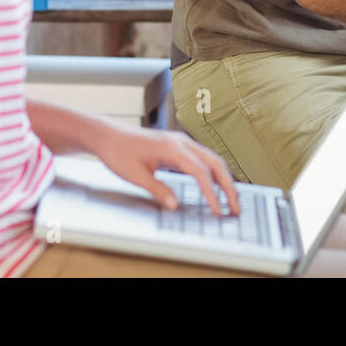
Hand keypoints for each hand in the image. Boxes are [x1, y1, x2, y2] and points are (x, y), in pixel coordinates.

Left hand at [90, 123, 239, 216]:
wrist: (108, 136)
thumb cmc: (119, 152)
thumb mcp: (135, 175)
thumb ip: (157, 190)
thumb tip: (174, 205)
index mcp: (172, 147)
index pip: (200, 171)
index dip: (211, 192)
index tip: (217, 209)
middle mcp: (181, 142)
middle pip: (214, 163)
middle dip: (228, 186)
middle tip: (236, 207)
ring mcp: (181, 142)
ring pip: (211, 159)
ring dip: (224, 179)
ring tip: (232, 199)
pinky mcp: (178, 146)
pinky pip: (203, 158)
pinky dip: (214, 172)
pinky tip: (216, 185)